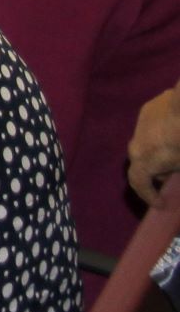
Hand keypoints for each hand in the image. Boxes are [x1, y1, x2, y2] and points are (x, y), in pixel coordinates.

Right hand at [130, 83, 179, 203]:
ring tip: (174, 150)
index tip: (161, 204)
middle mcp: (136, 143)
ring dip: (157, 150)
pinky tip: (176, 130)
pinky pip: (152, 126)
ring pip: (146, 141)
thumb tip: (174, 170)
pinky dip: (162, 133)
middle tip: (169, 175)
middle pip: (141, 161)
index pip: (138, 183)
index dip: (149, 196)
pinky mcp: (148, 108)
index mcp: (143, 161)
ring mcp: (140, 124)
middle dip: (154, 171)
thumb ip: (176, 170)